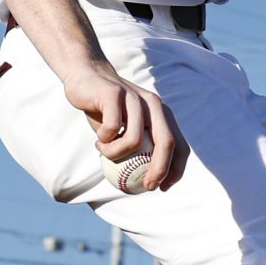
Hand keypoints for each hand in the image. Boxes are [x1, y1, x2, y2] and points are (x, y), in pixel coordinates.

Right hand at [63, 61, 183, 190]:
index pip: (180, 145)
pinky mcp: (114, 94)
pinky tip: (99, 140)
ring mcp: (135, 98)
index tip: (162, 188)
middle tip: (146, 187)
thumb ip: (139, 150)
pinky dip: (105, 141)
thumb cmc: (106, 110)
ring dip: (117, 155)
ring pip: (135, 140)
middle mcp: (153, 105)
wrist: (85, 76)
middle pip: (167, 142)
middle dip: (160, 170)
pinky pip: (113, 129)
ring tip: (104, 152)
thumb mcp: (126, 130)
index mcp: (162, 114)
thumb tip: (146, 184)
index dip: (176, 170)